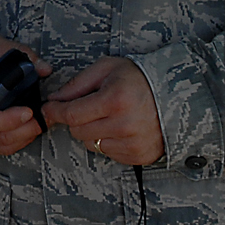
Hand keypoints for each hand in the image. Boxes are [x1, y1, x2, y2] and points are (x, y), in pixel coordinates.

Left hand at [43, 57, 164, 165]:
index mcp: (115, 100)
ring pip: (90, 144)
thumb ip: (77, 84)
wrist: (177, 96)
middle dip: (75, 119)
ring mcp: (133, 143)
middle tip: (88, 107)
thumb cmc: (139, 79)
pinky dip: (107, 141)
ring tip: (108, 116)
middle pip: (78, 131)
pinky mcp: (139, 156)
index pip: (71, 114)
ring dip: (91, 131)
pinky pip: (107, 153)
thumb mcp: (107, 69)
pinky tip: (119, 127)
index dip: (54, 112)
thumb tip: (55, 99)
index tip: (48, 109)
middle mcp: (125, 125)